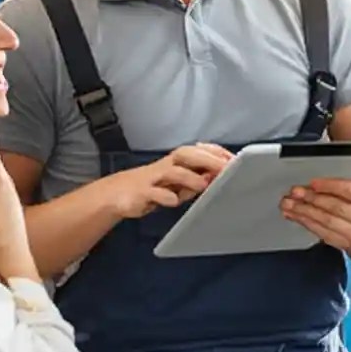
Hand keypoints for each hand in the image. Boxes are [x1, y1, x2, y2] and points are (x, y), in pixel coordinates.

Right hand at [102, 143, 233, 218]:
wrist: (116, 195)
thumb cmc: (152, 188)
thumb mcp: (177, 184)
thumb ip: (195, 179)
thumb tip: (217, 177)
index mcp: (175, 162)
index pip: (198, 150)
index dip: (216, 153)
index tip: (234, 159)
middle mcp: (164, 166)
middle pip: (186, 155)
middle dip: (206, 159)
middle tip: (225, 167)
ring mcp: (152, 178)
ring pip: (171, 171)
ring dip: (189, 177)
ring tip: (204, 183)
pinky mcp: (140, 193)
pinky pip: (152, 193)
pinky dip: (164, 197)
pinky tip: (173, 201)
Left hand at [280, 177, 350, 251]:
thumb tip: (326, 158)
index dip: (330, 186)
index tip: (313, 182)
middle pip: (336, 207)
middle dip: (312, 198)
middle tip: (295, 191)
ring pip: (326, 222)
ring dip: (304, 211)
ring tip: (288, 202)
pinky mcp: (345, 244)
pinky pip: (322, 233)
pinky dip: (305, 222)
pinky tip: (293, 214)